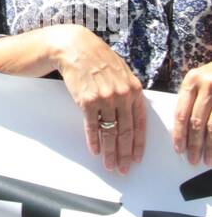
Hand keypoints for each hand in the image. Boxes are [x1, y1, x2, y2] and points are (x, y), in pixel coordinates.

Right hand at [49, 24, 146, 173]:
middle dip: (125, 153)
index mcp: (134, 89)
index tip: (136, 158)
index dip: (138, 144)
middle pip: (126, 132)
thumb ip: (130, 91)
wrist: (75, 48)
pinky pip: (92, 126)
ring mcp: (105, 99)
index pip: (140, 123)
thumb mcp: (122, 71)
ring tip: (110, 165)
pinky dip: (94, 140)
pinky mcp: (87, 101)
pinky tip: (95, 150)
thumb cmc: (98, 58)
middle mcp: (122, 95)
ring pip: (110, 132)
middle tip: (123, 168)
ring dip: (110, 152)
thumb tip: (134, 112)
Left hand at [173, 62, 211, 165]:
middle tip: (192, 159)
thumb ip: (190, 100)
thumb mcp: (198, 81)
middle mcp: (206, 85)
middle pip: (197, 122)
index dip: (179, 134)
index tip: (178, 149)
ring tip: (207, 160)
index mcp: (191, 81)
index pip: (181, 113)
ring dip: (209, 147)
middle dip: (194, 144)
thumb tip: (182, 131)